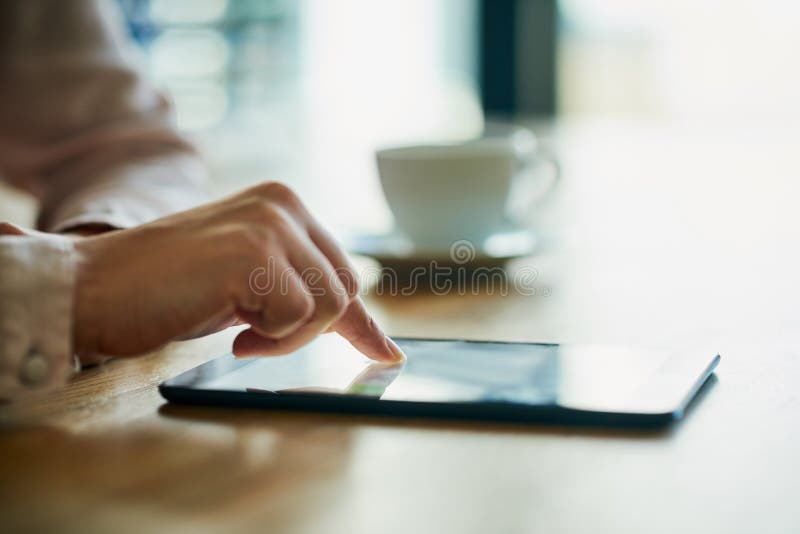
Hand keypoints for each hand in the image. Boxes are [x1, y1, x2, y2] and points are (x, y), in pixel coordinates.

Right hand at [72, 181, 404, 363]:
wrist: (95, 287)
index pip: (342, 269)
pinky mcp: (256, 255)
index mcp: (284, 204)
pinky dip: (269, 339)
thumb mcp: (248, 282)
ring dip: (287, 336)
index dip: (362, 320)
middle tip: (257, 334)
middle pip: (345, 290)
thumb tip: (359, 328)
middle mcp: (284, 204)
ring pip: (330, 306)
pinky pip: (298, 318)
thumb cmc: (168, 290)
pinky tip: (231, 332)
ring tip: (239, 330)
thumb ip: (296, 287)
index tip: (386, 353)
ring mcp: (271, 226)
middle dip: (309, 328)